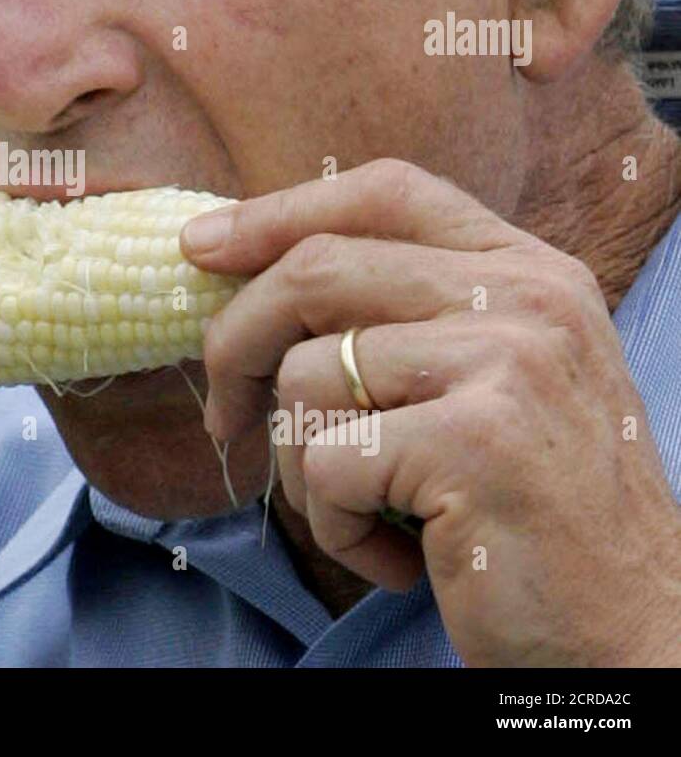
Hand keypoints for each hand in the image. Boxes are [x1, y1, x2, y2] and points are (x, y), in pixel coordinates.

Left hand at [181, 159, 680, 665]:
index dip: (278, 212)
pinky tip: (398, 557)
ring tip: (367, 513)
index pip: (384, 191)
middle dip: (234, 344)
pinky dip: (337, 526)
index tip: (199, 247)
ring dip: (302, 468)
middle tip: (222, 421)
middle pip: (315, 270)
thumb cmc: (526, 511)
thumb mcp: (484, 382)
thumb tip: (242, 268)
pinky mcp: (476, 441)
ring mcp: (507, 362)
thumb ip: (400, 314)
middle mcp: (526, 297)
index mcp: (528, 269)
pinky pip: (328, 464)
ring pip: (305, 377)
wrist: (627, 633)